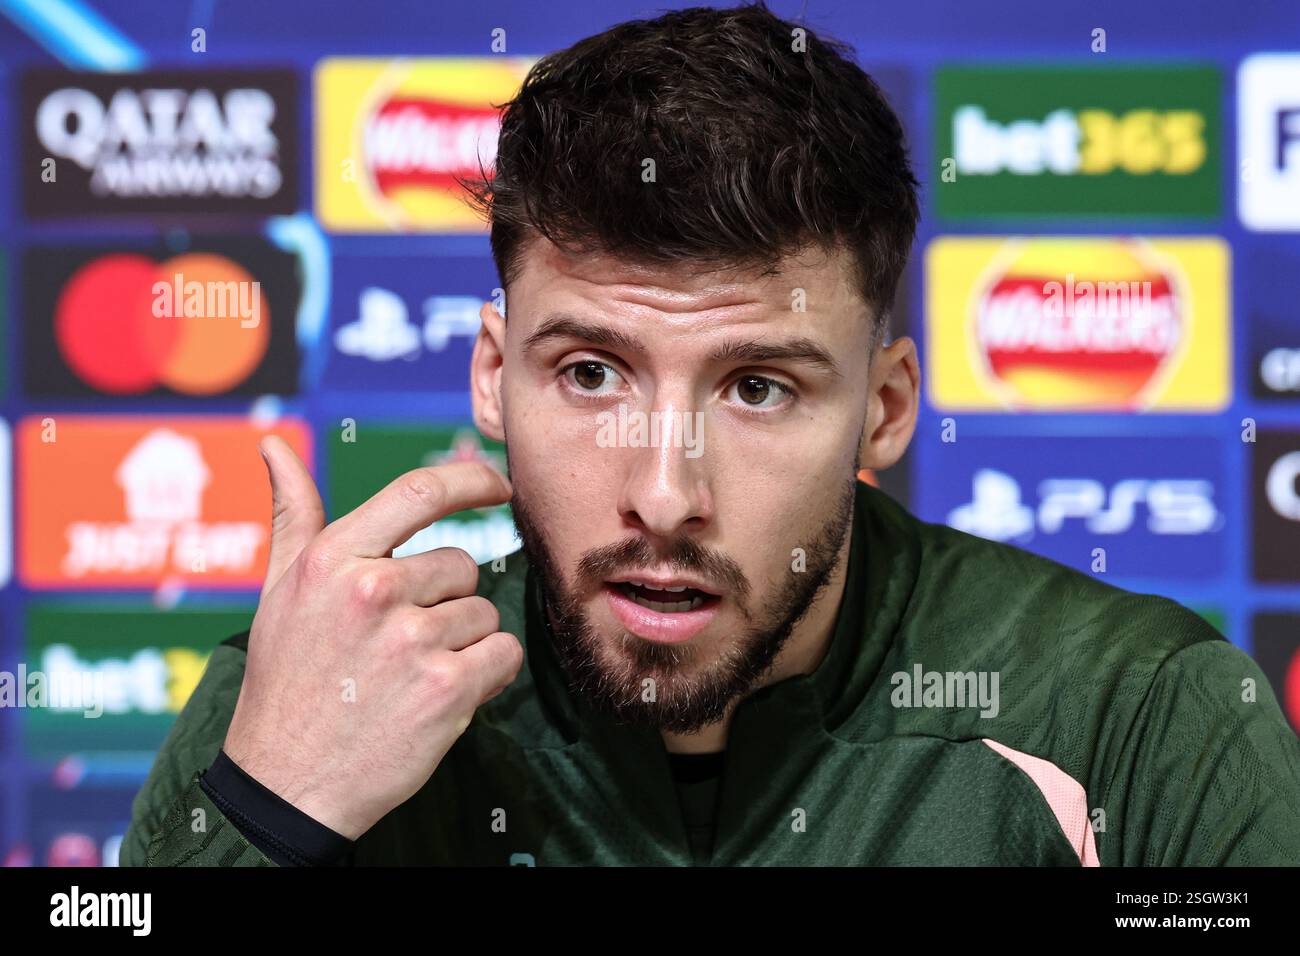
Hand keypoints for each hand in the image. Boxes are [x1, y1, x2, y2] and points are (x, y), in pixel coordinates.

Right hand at [222, 435, 522, 839]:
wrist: (287, 782)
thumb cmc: (286, 679)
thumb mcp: (278, 590)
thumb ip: (292, 515)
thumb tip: (274, 446)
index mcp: (333, 558)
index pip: (420, 491)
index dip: (471, 480)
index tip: (498, 483)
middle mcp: (372, 590)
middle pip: (462, 566)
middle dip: (446, 601)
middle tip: (398, 644)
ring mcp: (411, 641)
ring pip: (483, 614)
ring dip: (462, 644)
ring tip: (408, 676)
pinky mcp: (447, 688)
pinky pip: (503, 655)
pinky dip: (486, 676)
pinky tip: (439, 697)